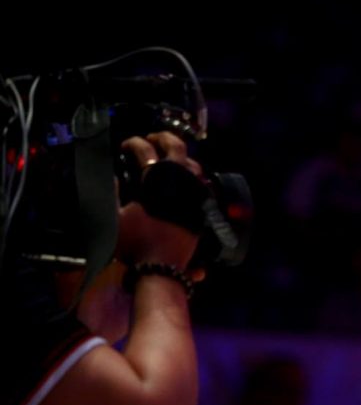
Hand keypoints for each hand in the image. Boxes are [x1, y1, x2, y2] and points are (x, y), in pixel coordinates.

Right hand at [116, 133, 202, 271]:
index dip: (133, 143)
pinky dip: (192, 175)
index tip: (125, 145)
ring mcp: (194, 193)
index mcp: (156, 181)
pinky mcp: (202, 206)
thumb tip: (113, 176)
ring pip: (193, 163)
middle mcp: (180, 182)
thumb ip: (112, 192)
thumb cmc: (136, 244)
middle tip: (151, 138)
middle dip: (162, 137)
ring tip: (168, 157)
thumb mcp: (115, 217)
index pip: (144, 150)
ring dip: (180, 155)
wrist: (162, 267)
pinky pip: (201, 183)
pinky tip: (184, 178)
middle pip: (176, 147)